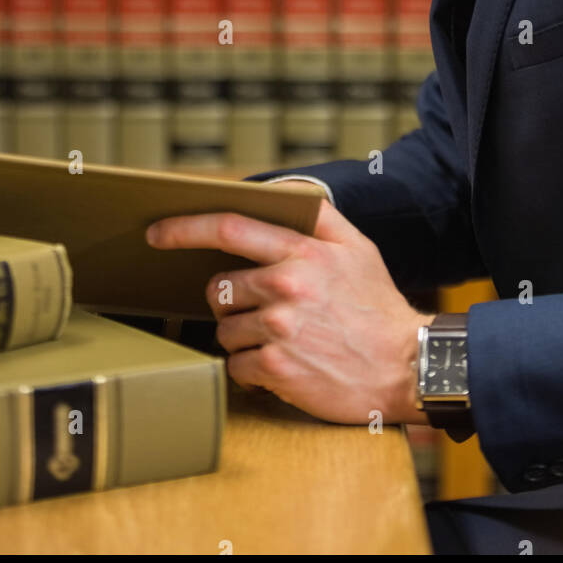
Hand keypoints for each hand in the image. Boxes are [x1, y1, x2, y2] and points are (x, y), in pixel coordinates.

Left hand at [146, 201, 434, 425]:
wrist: (406, 366)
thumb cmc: (377, 307)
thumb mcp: (358, 248)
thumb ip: (319, 217)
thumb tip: (285, 193)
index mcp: (302, 253)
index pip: (230, 228)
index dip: (185, 228)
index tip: (157, 232)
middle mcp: (286, 287)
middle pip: (219, 288)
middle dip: (233, 300)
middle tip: (266, 311)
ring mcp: (279, 330)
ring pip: (224, 330)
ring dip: (243, 337)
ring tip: (281, 341)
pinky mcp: (276, 370)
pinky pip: (234, 365)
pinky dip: (251, 369)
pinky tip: (281, 366)